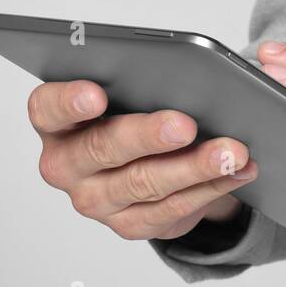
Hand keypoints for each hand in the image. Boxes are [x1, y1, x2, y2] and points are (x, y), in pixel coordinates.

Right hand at [26, 80, 255, 240]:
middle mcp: (67, 164)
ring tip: (230, 151)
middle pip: (102, 149)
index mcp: (57, 121)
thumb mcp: (136, 86)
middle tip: (186, 124)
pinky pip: (172, 208)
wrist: (150, 159)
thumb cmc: (136, 109)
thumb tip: (229, 62)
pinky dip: (211, 187)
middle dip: (148, 135)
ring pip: (144, 183)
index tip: (96, 93)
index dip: (69, 102)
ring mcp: (96, 200)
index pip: (48, 108)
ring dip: (194, 166)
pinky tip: (237, 171)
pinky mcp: (130, 225)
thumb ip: (155, 69)